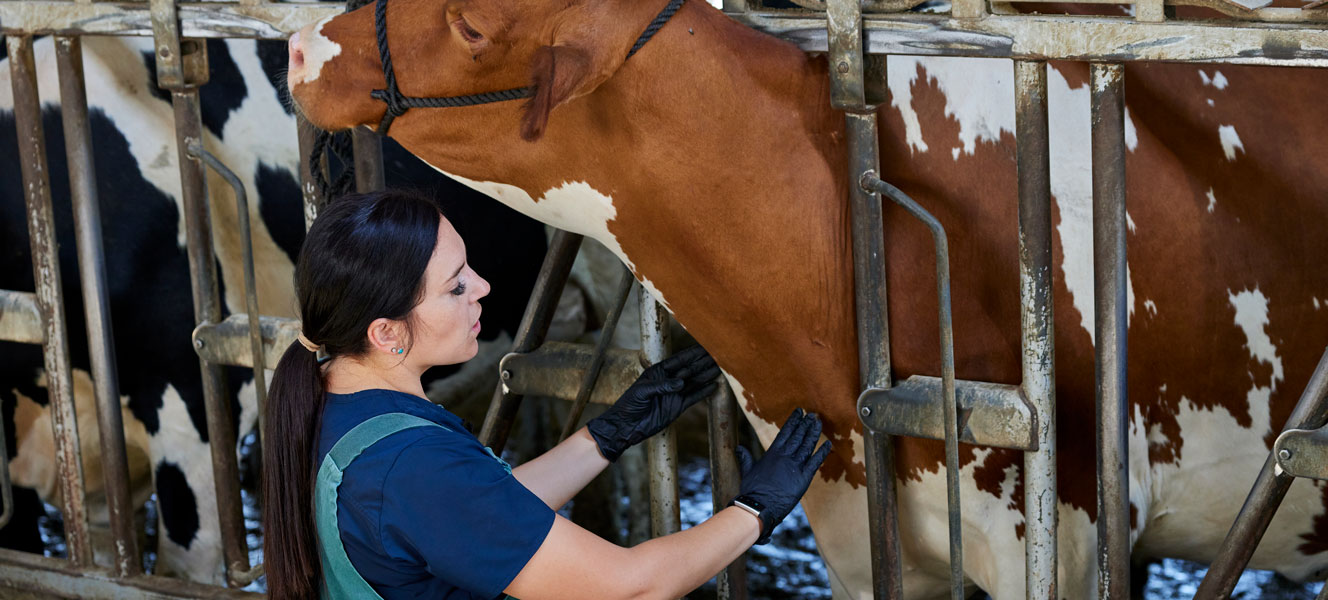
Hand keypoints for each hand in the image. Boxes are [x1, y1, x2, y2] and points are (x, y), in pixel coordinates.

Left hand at [586, 345, 719, 461]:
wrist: (626, 427)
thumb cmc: (629, 405)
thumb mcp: (643, 391)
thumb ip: (662, 386)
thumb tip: (681, 383)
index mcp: (659, 372)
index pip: (679, 360)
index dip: (693, 353)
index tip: (706, 347)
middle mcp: (669, 381)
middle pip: (690, 369)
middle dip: (703, 362)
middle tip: (719, 355)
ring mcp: (674, 394)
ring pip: (694, 382)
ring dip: (706, 375)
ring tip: (721, 368)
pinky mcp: (677, 407)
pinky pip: (693, 397)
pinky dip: (704, 392)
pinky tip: (714, 386)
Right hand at [731, 409, 831, 543]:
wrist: (759, 505)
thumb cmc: (752, 490)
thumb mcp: (747, 470)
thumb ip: (746, 457)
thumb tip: (739, 447)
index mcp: (772, 453)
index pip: (785, 432)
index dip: (793, 421)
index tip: (799, 412)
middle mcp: (785, 456)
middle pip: (798, 436)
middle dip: (806, 424)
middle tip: (813, 415)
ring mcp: (795, 466)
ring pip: (807, 446)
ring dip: (814, 433)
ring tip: (818, 423)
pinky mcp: (803, 478)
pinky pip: (815, 462)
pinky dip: (822, 453)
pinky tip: (828, 444)